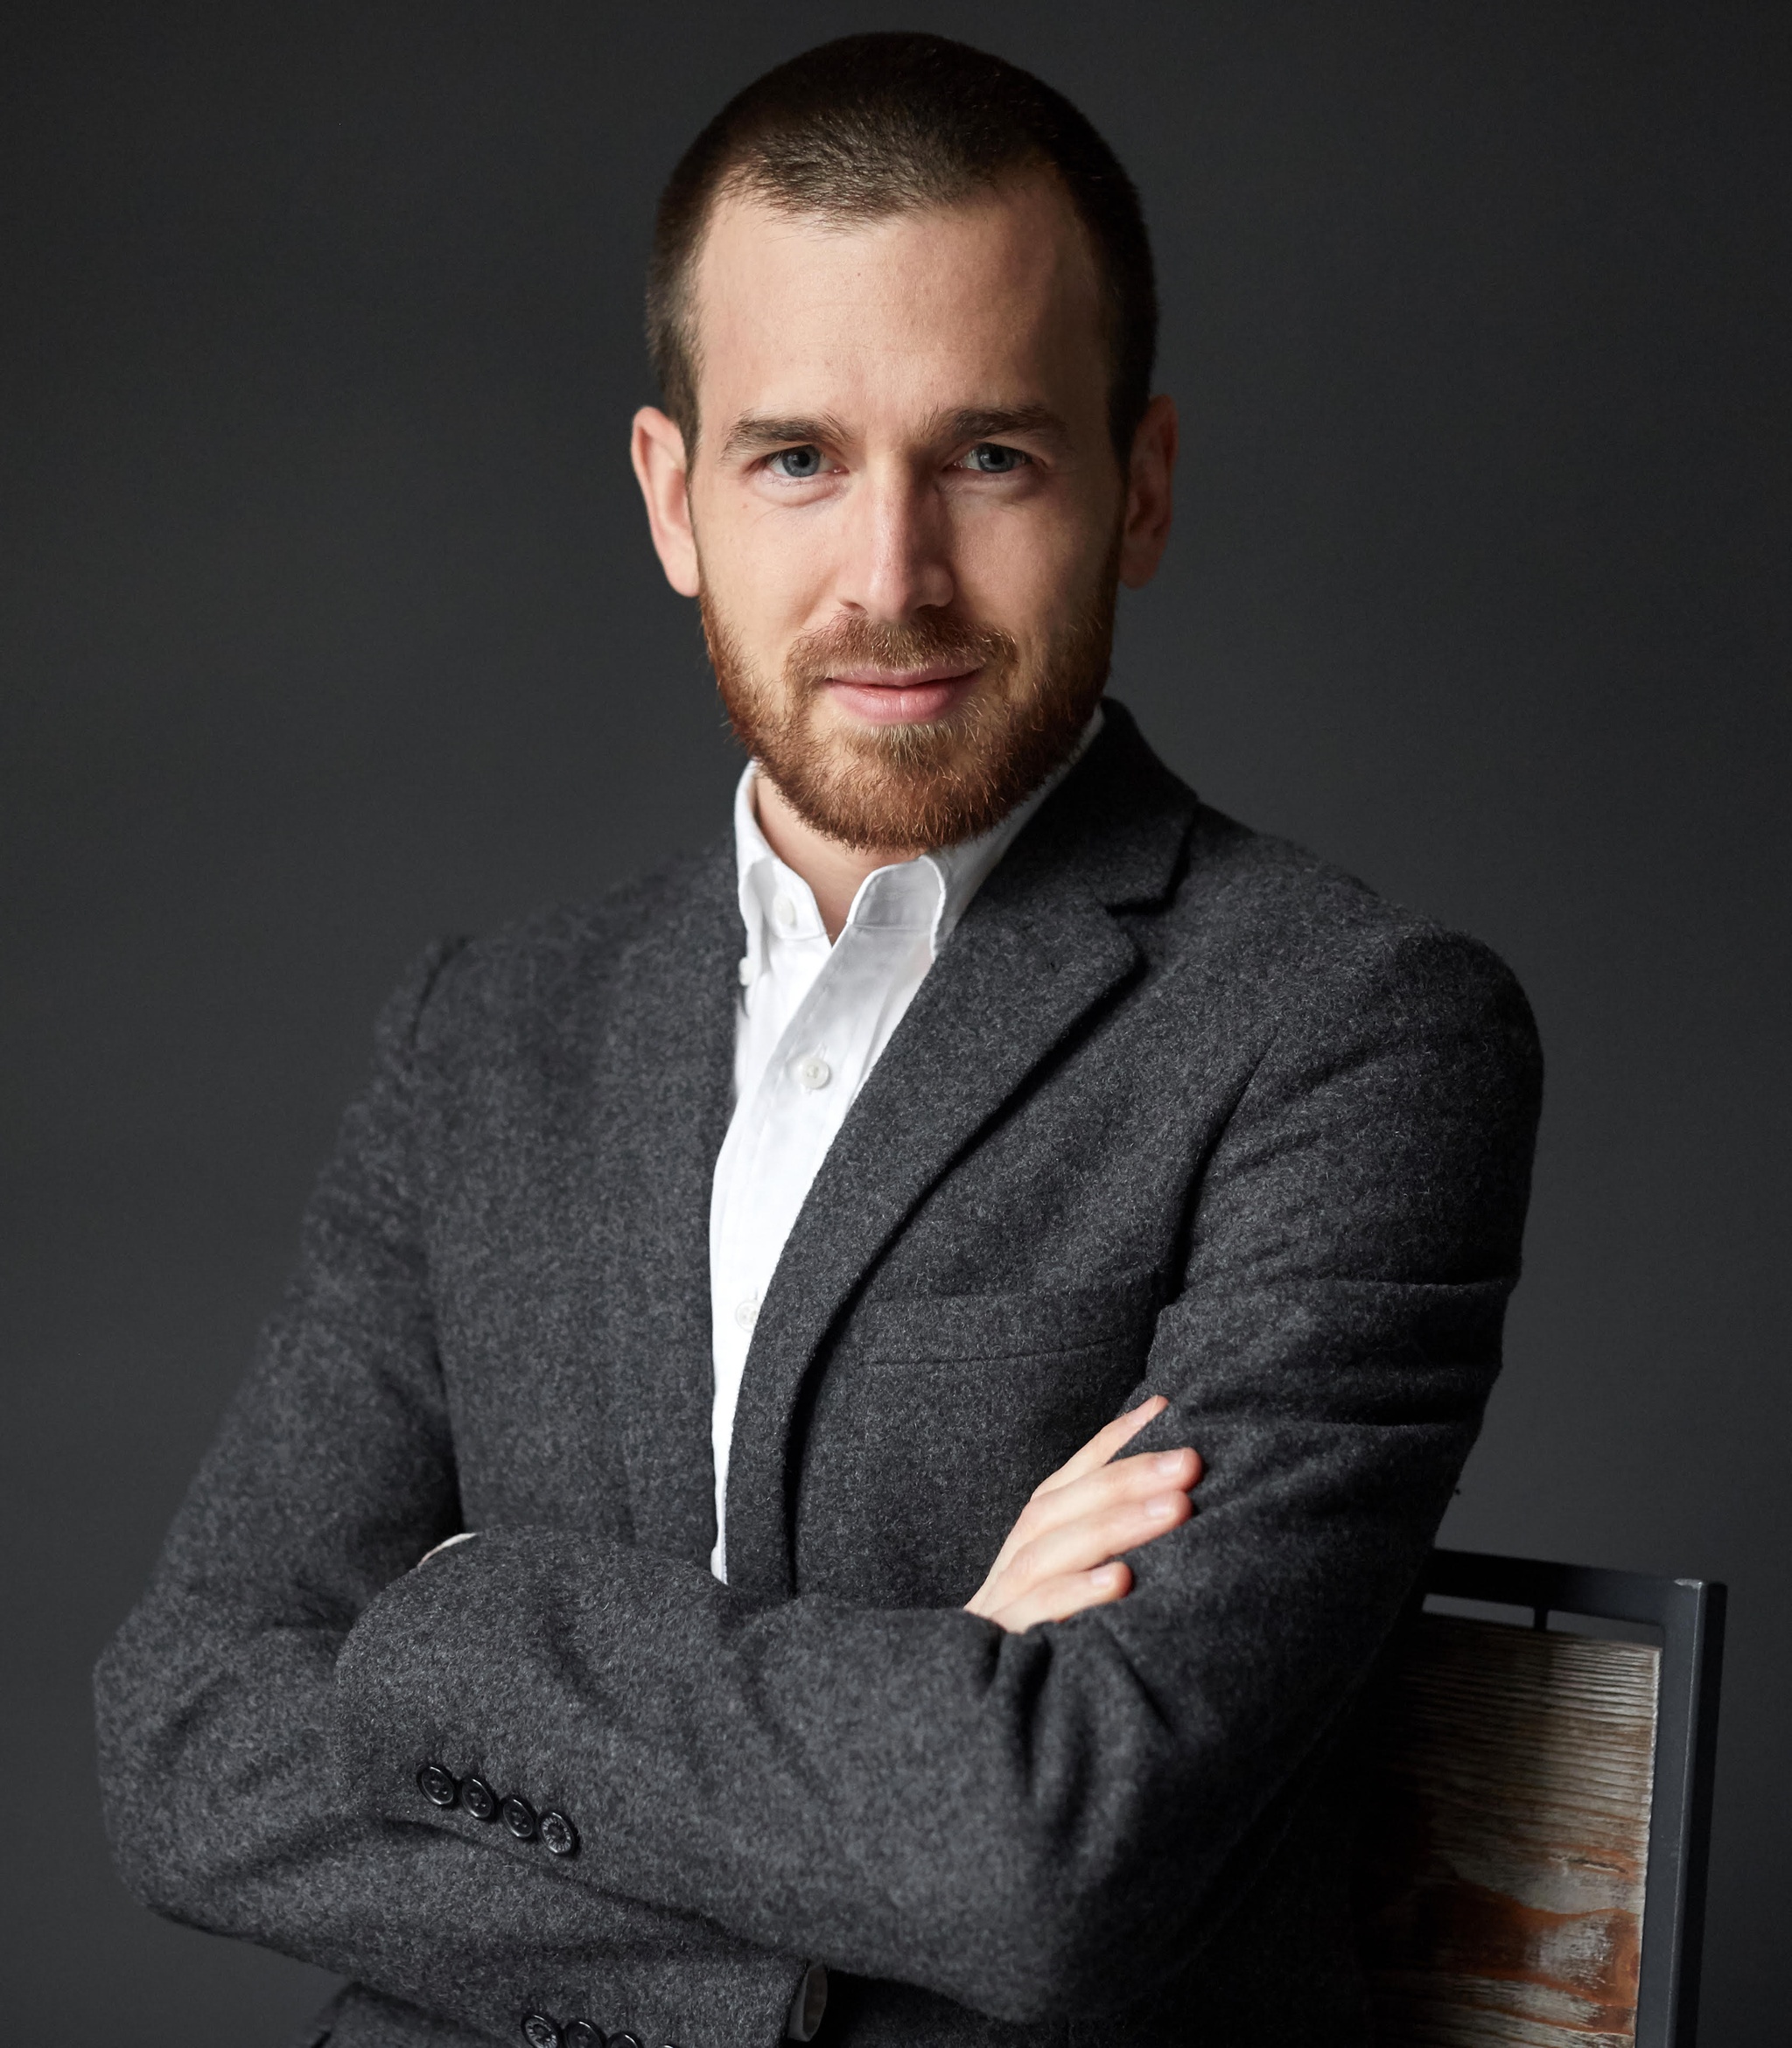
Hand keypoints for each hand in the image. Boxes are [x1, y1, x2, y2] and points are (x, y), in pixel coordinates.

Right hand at [965, 1396, 1200, 1633]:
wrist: (962, 1732)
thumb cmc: (1039, 1654)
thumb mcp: (1066, 1593)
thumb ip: (1104, 1547)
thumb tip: (1173, 1498)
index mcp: (1028, 1545)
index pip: (1069, 1479)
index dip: (1114, 1441)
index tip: (1166, 1407)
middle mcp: (1010, 1566)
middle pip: (1061, 1507)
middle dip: (1128, 1477)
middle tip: (1192, 1461)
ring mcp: (999, 1608)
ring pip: (1049, 1551)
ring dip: (1115, 1524)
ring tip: (1177, 1508)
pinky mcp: (997, 1654)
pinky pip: (1033, 1618)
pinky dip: (1074, 1594)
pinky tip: (1121, 1582)